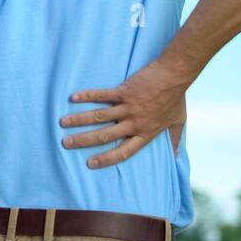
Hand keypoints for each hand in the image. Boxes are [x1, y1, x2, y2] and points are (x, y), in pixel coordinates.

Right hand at [60, 58, 191, 168]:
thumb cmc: (176, 98)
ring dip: (79, 120)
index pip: (124, 152)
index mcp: (145, 133)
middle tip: (66, 143)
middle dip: (83, 141)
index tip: (90, 164)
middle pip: (105, 136)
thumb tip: (177, 156)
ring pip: (99, 117)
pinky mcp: (124, 91)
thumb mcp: (178, 122)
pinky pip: (102, 95)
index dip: (106, 159)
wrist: (175, 75)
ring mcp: (128, 107)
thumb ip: (175, 139)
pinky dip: (87, 96)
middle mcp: (134, 123)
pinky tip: (73, 98)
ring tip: (63, 123)